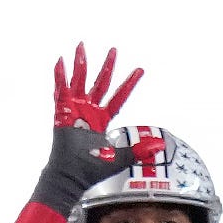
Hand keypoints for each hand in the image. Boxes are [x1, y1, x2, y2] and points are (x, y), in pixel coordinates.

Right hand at [34, 44, 138, 214]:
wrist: (71, 177)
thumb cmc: (91, 170)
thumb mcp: (120, 158)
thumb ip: (140, 150)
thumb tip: (161, 145)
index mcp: (103, 120)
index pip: (119, 97)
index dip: (129, 84)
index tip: (140, 70)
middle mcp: (89, 112)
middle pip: (100, 83)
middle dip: (107, 67)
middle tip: (114, 50)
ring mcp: (75, 111)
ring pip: (80, 81)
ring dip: (81, 64)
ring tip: (82, 46)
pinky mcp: (62, 114)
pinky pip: (60, 91)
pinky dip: (60, 77)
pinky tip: (61, 62)